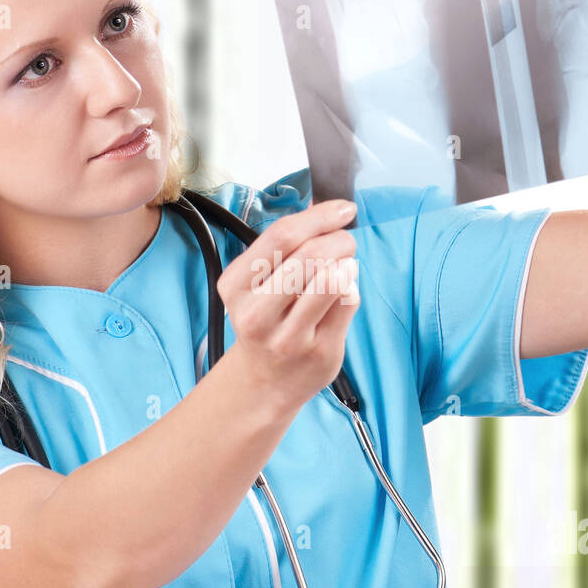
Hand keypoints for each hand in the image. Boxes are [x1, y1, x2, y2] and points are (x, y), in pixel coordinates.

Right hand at [217, 199, 359, 411]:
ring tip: (344, 265)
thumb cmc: (266, 319)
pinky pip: (348, 302)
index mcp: (236, 286)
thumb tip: (324, 207)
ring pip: (333, 279)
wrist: (265, 380)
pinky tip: (341, 293)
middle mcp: (257, 313)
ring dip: (348, 262)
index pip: (282, 236)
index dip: (319, 216)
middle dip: (339, 239)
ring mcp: (289, 337)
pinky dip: (351, 288)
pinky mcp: (320, 351)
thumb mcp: (257, 282)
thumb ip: (285, 247)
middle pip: (311, 255)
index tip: (342, 209)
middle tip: (346, 241)